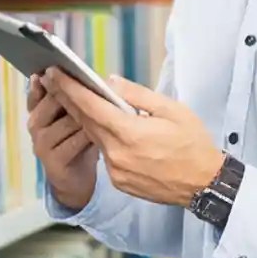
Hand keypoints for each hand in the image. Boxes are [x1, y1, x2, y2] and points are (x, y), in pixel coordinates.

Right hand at [26, 72, 97, 211]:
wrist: (76, 181)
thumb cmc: (77, 142)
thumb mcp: (72, 118)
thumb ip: (71, 99)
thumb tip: (83, 77)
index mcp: (37, 111)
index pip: (36, 91)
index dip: (43, 81)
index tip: (51, 69)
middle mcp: (35, 125)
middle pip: (53, 101)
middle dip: (72, 94)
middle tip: (92, 85)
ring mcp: (42, 144)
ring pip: (68, 120)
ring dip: (87, 115)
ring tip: (105, 109)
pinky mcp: (53, 161)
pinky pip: (75, 141)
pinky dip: (90, 135)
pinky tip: (103, 132)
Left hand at [41, 68, 223, 207]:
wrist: (205, 184)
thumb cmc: (193, 144)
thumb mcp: (172, 110)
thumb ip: (137, 95)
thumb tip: (110, 82)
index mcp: (130, 133)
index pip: (91, 106)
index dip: (69, 88)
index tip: (54, 73)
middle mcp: (118, 154)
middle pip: (85, 121)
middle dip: (66, 98)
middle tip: (51, 79)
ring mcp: (117, 171)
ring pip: (94, 138)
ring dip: (80, 118)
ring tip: (68, 97)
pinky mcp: (120, 181)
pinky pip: (105, 154)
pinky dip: (99, 137)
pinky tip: (96, 124)